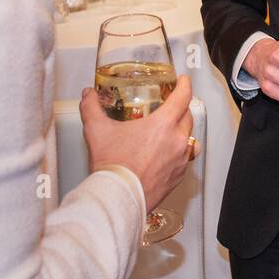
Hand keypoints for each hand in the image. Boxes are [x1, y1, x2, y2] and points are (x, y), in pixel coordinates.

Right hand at [80, 75, 193, 211]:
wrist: (118, 197)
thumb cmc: (113, 166)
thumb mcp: (97, 130)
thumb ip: (92, 108)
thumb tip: (88, 96)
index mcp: (163, 125)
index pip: (183, 97)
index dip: (184, 85)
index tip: (182, 81)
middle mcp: (177, 141)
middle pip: (188, 117)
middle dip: (181, 108)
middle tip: (171, 106)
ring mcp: (180, 160)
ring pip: (190, 138)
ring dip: (182, 131)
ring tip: (170, 130)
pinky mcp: (178, 176)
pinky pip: (185, 159)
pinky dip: (179, 152)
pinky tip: (166, 154)